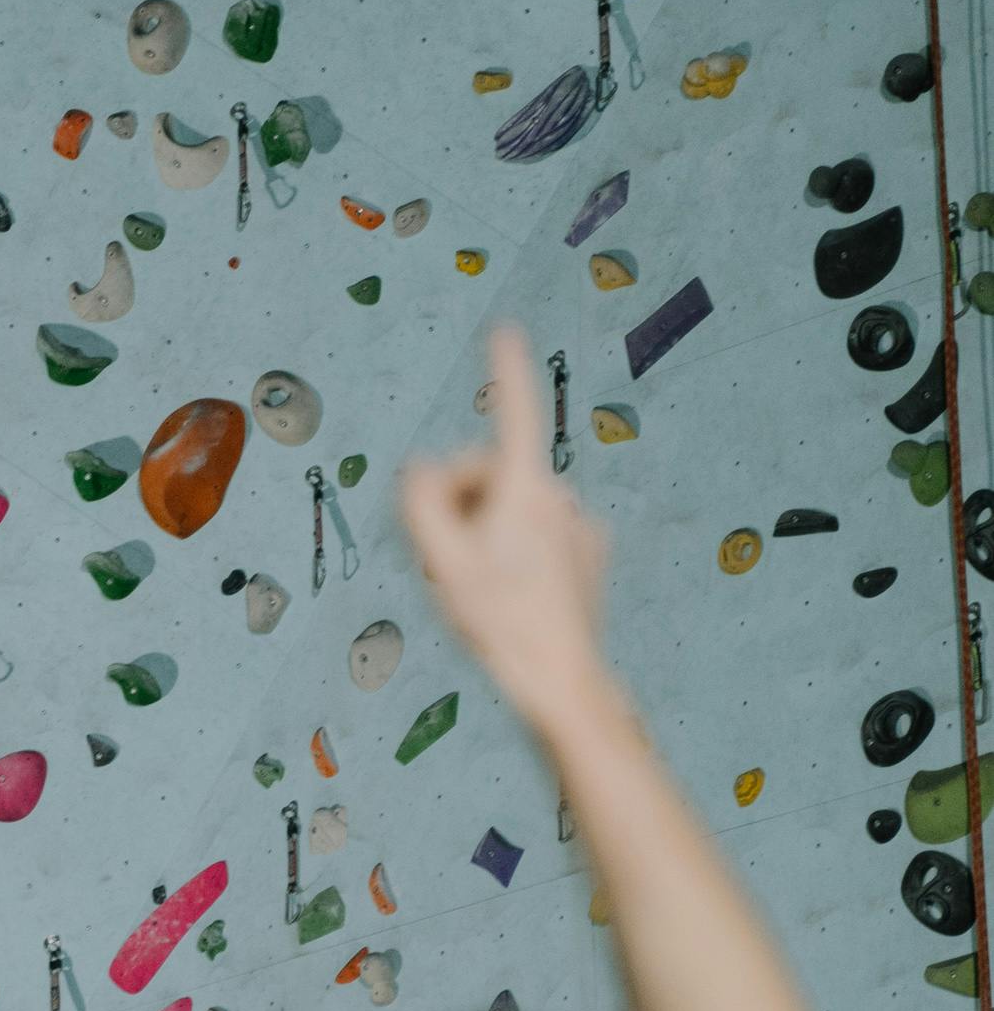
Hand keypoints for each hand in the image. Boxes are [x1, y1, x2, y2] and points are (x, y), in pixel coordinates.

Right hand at [398, 325, 611, 721]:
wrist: (560, 679)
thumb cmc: (499, 621)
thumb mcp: (442, 561)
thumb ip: (424, 503)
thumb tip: (422, 465)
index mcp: (525, 491)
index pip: (514, 413)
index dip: (506, 370)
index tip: (505, 331)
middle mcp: (559, 498)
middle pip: (494, 474)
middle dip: (462, 501)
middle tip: (436, 555)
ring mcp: (579, 528)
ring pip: (514, 508)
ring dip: (486, 531)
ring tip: (470, 585)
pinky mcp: (589, 555)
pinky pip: (540, 534)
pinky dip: (517, 549)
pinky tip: (508, 593)